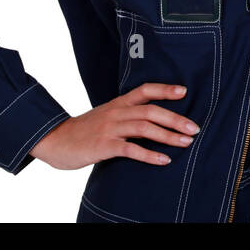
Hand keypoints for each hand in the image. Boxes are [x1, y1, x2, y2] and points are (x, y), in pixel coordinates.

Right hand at [28, 83, 200, 169]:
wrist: (54, 140)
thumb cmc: (85, 130)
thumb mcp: (107, 115)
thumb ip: (127, 114)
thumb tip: (154, 119)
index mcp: (119, 103)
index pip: (145, 90)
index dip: (165, 89)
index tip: (185, 91)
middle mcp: (117, 112)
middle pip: (151, 111)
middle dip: (175, 119)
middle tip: (195, 128)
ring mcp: (110, 128)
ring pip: (144, 128)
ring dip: (168, 135)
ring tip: (186, 142)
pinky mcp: (103, 146)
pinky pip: (131, 149)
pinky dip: (149, 155)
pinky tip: (164, 160)